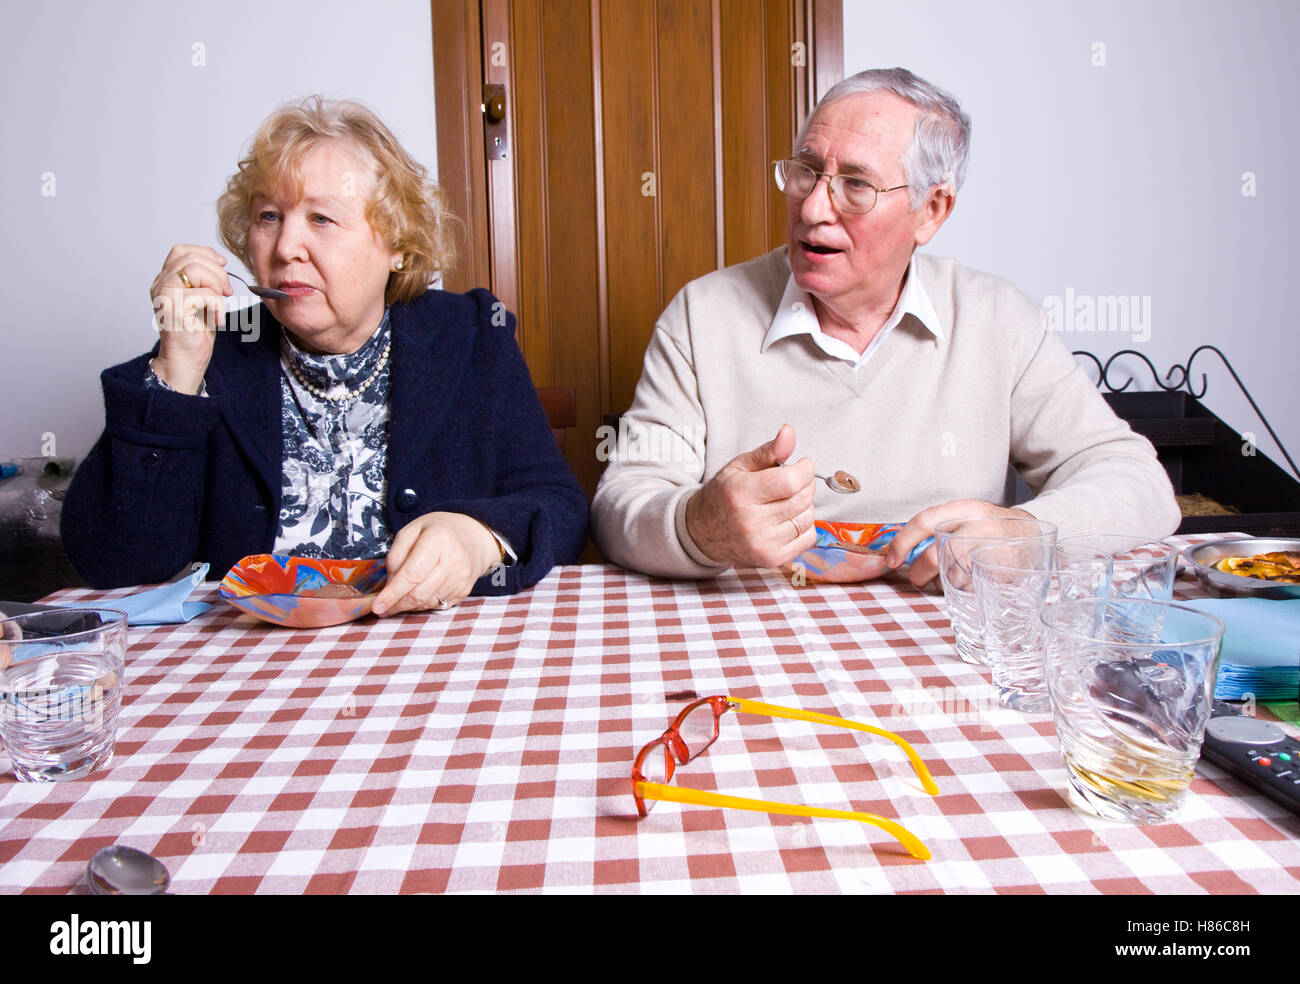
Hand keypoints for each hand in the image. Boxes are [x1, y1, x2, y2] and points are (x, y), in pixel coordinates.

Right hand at [149, 245, 232, 393]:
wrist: (185, 360)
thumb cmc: (194, 333)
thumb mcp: (201, 299)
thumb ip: (204, 280)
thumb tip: (219, 263)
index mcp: (165, 280)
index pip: (181, 250)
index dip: (205, 253)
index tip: (222, 266)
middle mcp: (160, 285)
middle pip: (190, 257)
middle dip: (217, 272)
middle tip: (226, 292)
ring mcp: (164, 296)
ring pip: (194, 269)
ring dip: (216, 284)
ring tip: (221, 303)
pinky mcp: (174, 309)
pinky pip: (203, 293)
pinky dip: (218, 305)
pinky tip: (217, 319)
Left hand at [371, 512, 500, 615]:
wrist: (473, 537)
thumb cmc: (438, 531)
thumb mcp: (412, 530)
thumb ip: (396, 555)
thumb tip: (389, 585)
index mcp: (438, 540)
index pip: (411, 574)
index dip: (392, 593)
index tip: (377, 606)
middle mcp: (453, 561)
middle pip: (419, 593)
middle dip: (397, 604)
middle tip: (381, 607)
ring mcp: (461, 578)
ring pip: (427, 603)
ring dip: (408, 606)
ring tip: (397, 600)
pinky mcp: (464, 590)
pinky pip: (437, 605)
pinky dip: (422, 604)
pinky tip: (415, 596)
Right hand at [683, 424, 816, 568]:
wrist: (705, 531)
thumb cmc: (725, 494)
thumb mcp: (741, 466)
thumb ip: (769, 450)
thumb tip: (789, 431)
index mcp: (740, 494)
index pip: (791, 481)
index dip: (804, 469)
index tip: (802, 464)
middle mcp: (750, 522)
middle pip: (801, 498)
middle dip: (805, 484)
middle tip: (794, 480)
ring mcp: (762, 544)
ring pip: (808, 517)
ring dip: (805, 505)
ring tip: (787, 500)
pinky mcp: (772, 559)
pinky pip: (808, 537)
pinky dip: (804, 525)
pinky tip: (788, 518)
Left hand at [885, 499, 1035, 587]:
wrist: (1035, 536)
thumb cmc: (992, 529)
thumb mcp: (969, 517)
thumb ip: (939, 528)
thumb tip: (898, 551)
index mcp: (965, 509)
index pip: (924, 521)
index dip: (903, 542)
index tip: (892, 559)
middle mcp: (978, 526)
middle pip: (934, 555)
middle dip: (919, 573)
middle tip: (917, 578)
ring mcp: (991, 549)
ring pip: (950, 576)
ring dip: (943, 583)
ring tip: (953, 577)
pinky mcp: (1002, 572)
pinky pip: (970, 588)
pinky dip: (963, 590)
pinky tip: (969, 582)